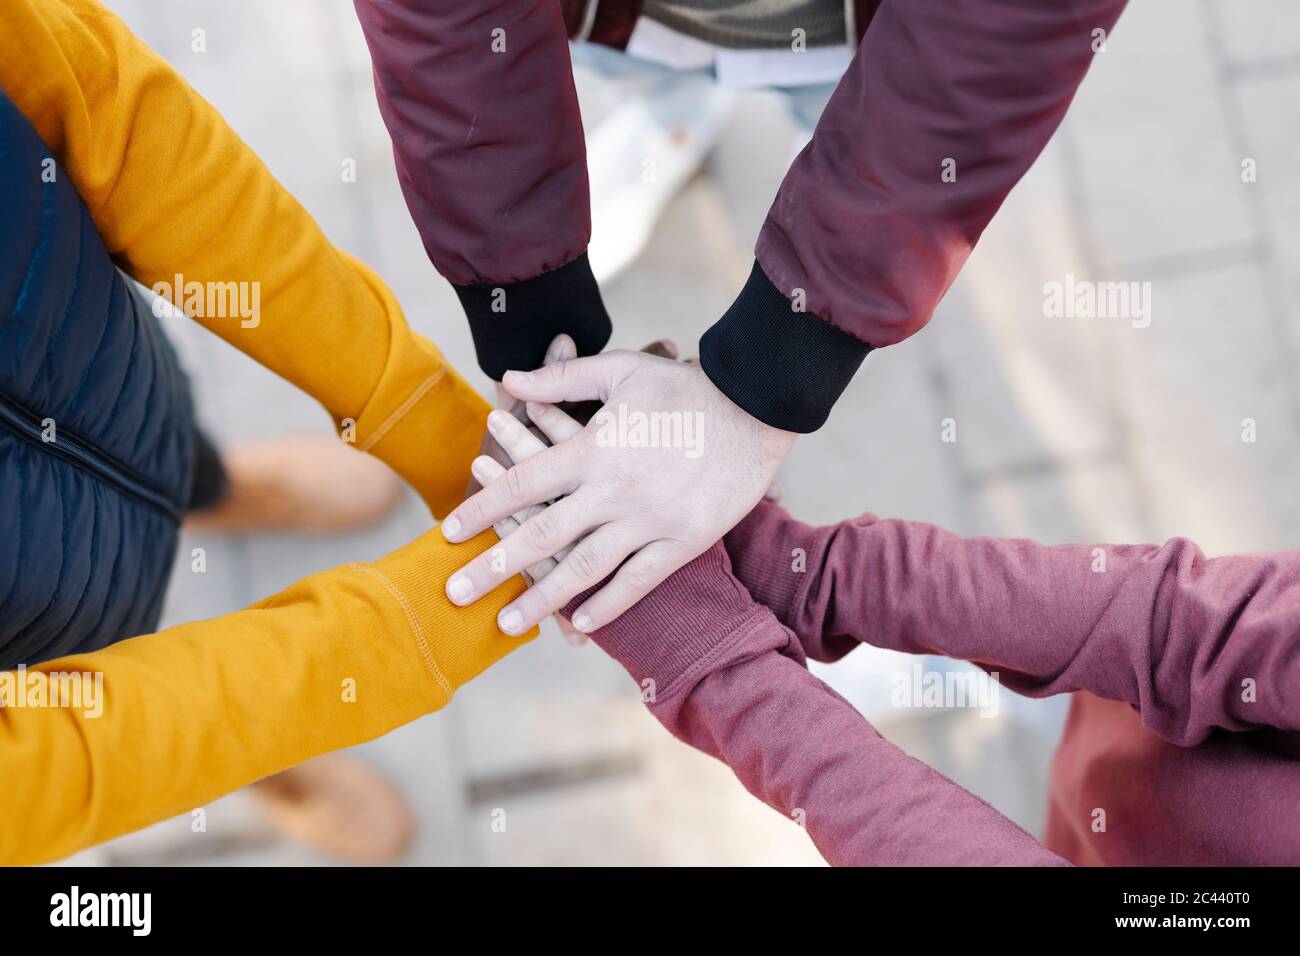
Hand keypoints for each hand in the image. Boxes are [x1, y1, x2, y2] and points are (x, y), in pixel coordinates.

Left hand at [440, 350, 796, 633]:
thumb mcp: (622, 369)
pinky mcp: (684, 540)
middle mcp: (613, 490)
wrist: (758, 408)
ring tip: (507, 624)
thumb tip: (509, 380)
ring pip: (585, 568)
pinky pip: (639, 581)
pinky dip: (608, 605)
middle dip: (494, 568)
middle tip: (455, 594)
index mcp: (593, 449)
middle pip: (541, 534)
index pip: (523, 484)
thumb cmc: (687, 385)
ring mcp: (649, 520)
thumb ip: (563, 380)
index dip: (482, 508)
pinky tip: (578, 623)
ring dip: (543, 597)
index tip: (448, 533)